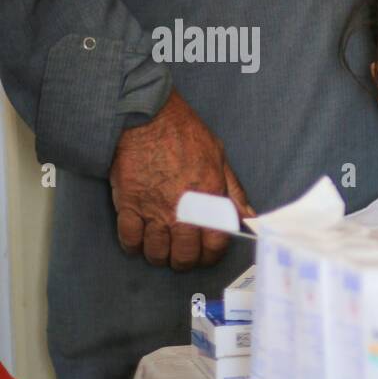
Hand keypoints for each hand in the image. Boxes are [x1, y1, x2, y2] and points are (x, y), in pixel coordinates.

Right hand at [109, 90, 254, 269]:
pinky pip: (129, 238)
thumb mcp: (220, 160)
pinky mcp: (128, 204)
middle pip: (184, 255)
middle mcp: (182, 211)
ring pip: (156, 252)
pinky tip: (138, 242)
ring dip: (159, 256)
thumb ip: (234, 193)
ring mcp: (153, 210)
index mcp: (208, 200)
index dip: (211, 255)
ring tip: (161, 250)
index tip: (207, 254)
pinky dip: (133, 246)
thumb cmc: (186, 134)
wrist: (148, 118)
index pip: (214, 245)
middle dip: (184, 261)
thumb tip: (249, 217)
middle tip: (182, 256)